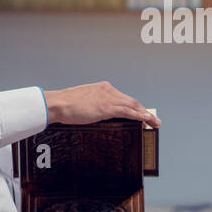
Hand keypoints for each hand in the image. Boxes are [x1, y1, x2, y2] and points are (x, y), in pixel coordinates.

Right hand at [43, 81, 159, 127]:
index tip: (141, 113)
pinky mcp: (106, 107)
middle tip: (153, 120)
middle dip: (144, 111)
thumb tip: (98, 114)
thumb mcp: (83, 102)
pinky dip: (139, 116)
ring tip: (154, 123)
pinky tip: (146, 120)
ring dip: (146, 115)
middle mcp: (108, 90)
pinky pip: (128, 111)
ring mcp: (108, 98)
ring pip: (133, 106)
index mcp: (102, 88)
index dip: (134, 107)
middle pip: (132, 101)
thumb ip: (93, 105)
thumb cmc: (65, 104)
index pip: (123, 98)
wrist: (57, 103)